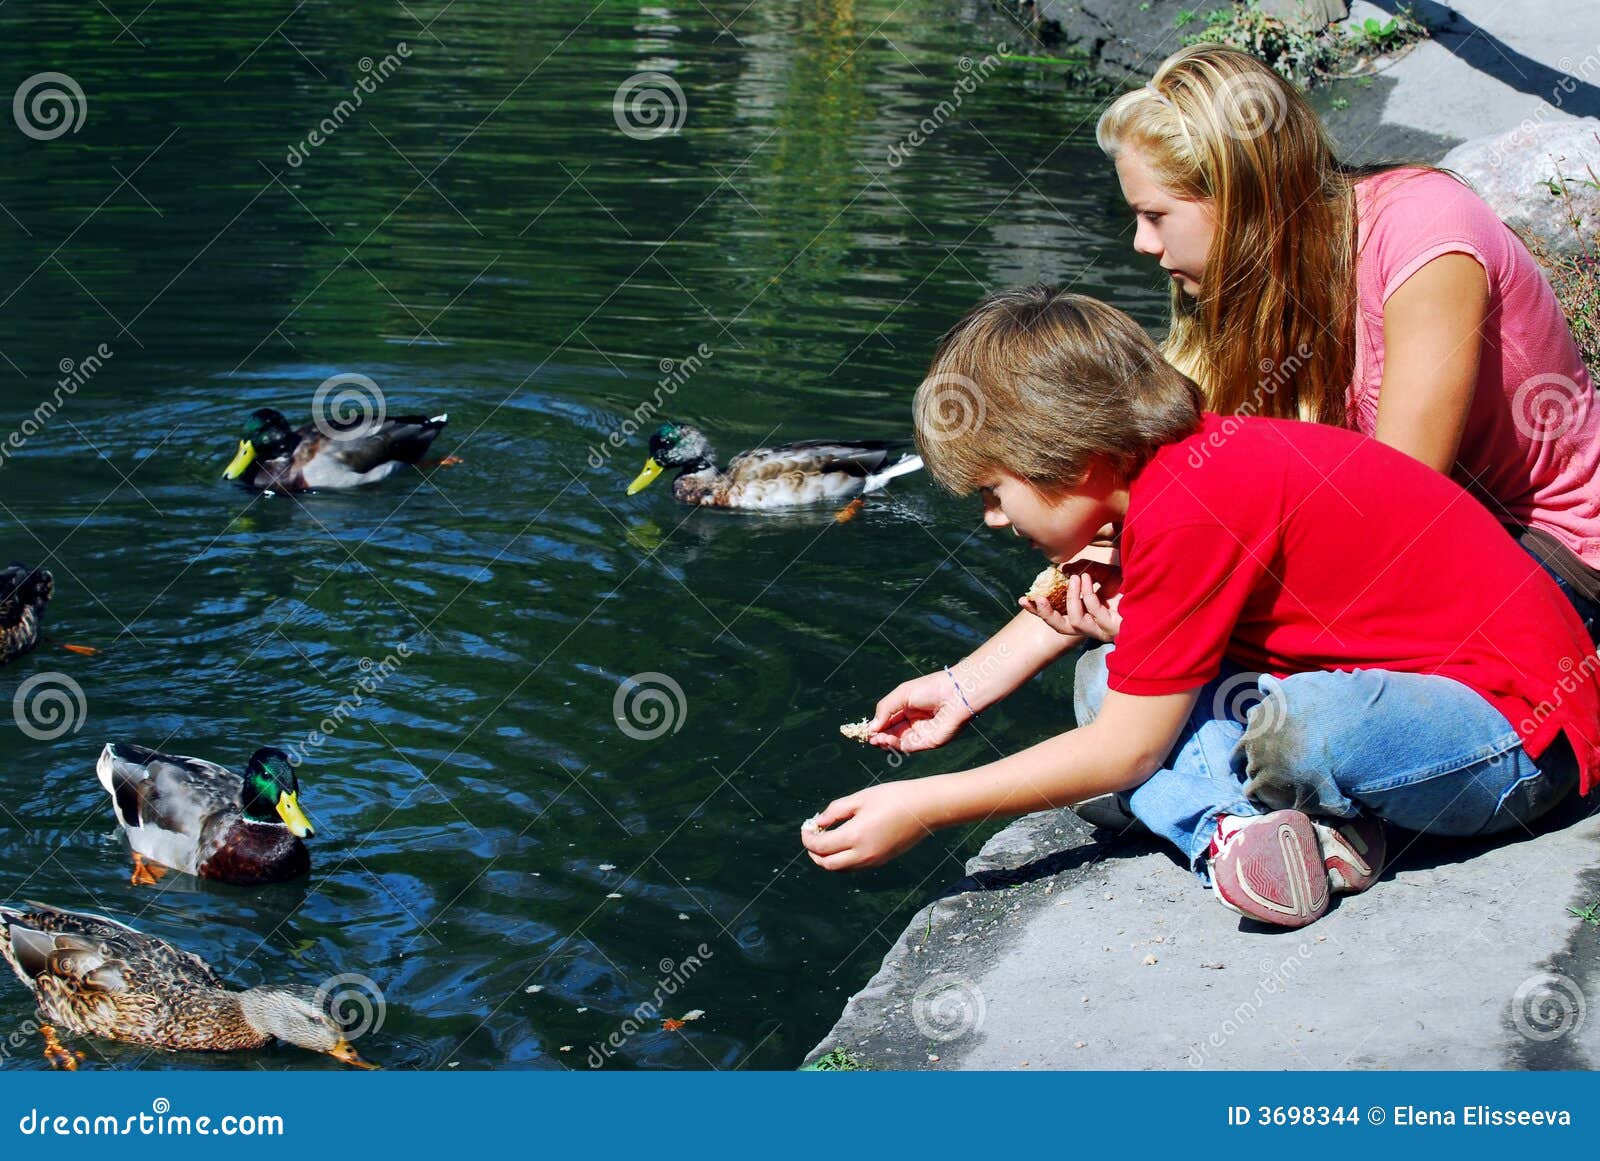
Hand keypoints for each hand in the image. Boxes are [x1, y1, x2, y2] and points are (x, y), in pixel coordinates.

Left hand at [801, 782, 935, 869]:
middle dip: (814, 853)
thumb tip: (819, 822)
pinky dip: (843, 859)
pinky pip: (854, 866)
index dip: (808, 838)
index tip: (807, 826)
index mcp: (855, 836)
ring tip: (827, 838)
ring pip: (841, 868)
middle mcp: (862, 854)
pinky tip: (844, 842)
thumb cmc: (893, 797)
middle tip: (812, 836)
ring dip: (828, 858)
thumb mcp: (860, 798)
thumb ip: (836, 811)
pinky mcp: (881, 861)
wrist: (925, 808)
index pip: (820, 846)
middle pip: (827, 864)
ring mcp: (873, 860)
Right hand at [866, 670, 973, 752]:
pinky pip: (908, 747)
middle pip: (891, 733)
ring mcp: (921, 733)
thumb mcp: (901, 694)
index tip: (865, 729)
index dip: (876, 726)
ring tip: (876, 738)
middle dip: (879, 736)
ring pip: (898, 742)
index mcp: (907, 709)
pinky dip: (895, 745)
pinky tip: (887, 739)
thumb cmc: (930, 688)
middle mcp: (913, 722)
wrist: (955, 694)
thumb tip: (871, 728)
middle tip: (869, 737)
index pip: (888, 721)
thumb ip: (885, 709)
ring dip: (885, 742)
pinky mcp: (928, 742)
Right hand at [1021, 562, 1122, 642]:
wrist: (1156, 587)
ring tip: (1076, 578)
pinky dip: (1087, 596)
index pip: (1057, 618)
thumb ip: (1081, 571)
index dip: (1039, 611)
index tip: (1024, 599)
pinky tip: (1088, 581)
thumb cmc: (1128, 583)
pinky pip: (1093, 613)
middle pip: (1061, 628)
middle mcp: (1092, 626)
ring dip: (1072, 598)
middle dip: (1046, 614)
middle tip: (1038, 599)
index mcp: (1085, 616)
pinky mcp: (1115, 628)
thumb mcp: (1100, 572)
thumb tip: (1062, 572)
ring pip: (1076, 621)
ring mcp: (1103, 629)